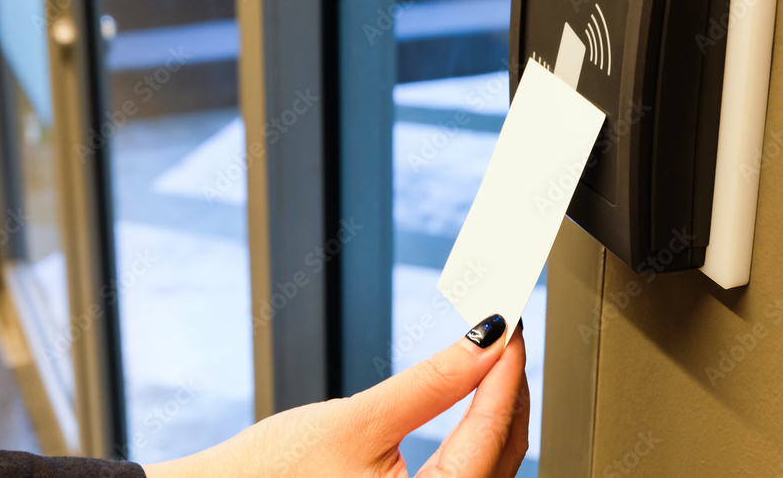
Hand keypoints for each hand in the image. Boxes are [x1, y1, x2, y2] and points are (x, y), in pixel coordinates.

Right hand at [144, 314, 528, 476]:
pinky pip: (468, 474)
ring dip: (496, 407)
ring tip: (493, 354)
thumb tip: (484, 339)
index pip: (491, 431)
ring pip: (491, 464)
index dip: (507, 368)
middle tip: (503, 330)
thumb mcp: (358, 419)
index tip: (509, 321)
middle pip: (502, 450)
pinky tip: (475, 396)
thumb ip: (432, 382)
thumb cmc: (273, 473)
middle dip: (508, 386)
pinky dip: (476, 433)